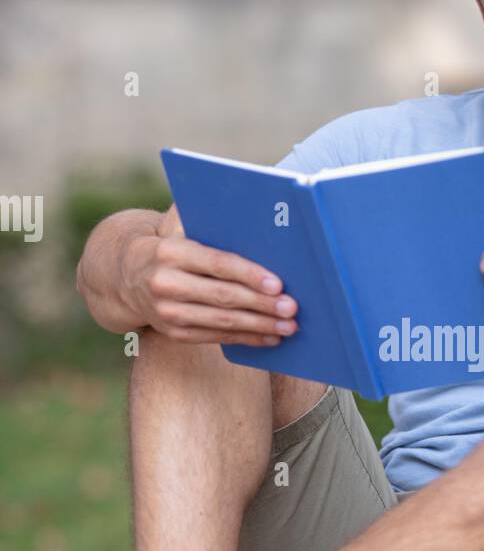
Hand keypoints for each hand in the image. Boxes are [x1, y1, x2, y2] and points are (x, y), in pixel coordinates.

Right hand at [121, 205, 299, 344]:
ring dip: (260, 326)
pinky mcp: (174, 332)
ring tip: (288, 326)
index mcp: (170, 252)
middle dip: (262, 304)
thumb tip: (247, 212)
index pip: (217, 264)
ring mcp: (168, 312)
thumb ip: (202, 220)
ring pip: (222, 321)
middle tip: (291, 308)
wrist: (125, 277)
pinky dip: (246, 338)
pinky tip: (270, 337)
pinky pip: (216, 337)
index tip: (278, 284)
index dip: (249, 275)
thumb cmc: (168, 246)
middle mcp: (166, 283)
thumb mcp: (175, 227)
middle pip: (224, 296)